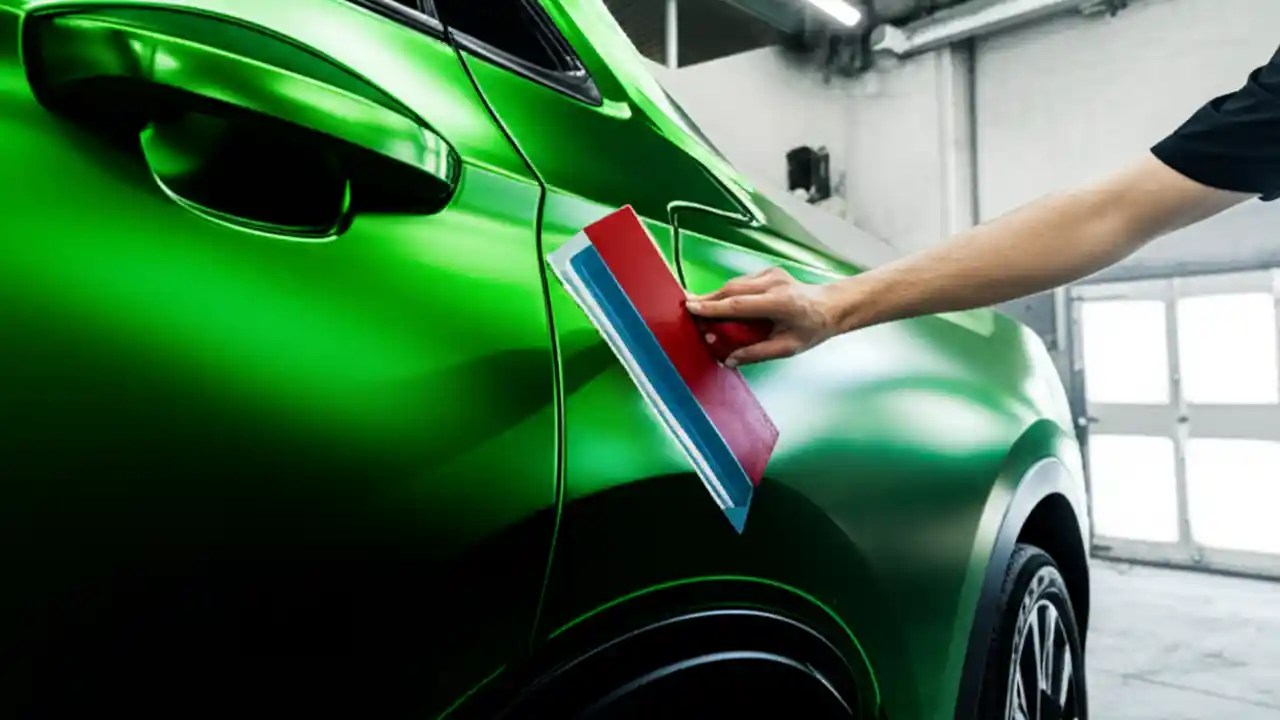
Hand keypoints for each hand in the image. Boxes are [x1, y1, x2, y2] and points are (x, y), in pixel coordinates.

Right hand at [685, 267, 840, 366]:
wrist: (829, 306)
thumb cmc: (811, 329)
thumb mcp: (787, 348)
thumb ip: (757, 354)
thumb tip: (729, 359)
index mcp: (781, 303)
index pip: (739, 305)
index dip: (713, 308)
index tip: (692, 309)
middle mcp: (775, 284)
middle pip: (731, 290)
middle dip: (708, 300)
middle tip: (688, 309)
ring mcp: (771, 274)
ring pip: (734, 284)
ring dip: (716, 296)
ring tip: (699, 308)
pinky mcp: (768, 272)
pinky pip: (741, 282)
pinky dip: (728, 293)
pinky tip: (719, 303)